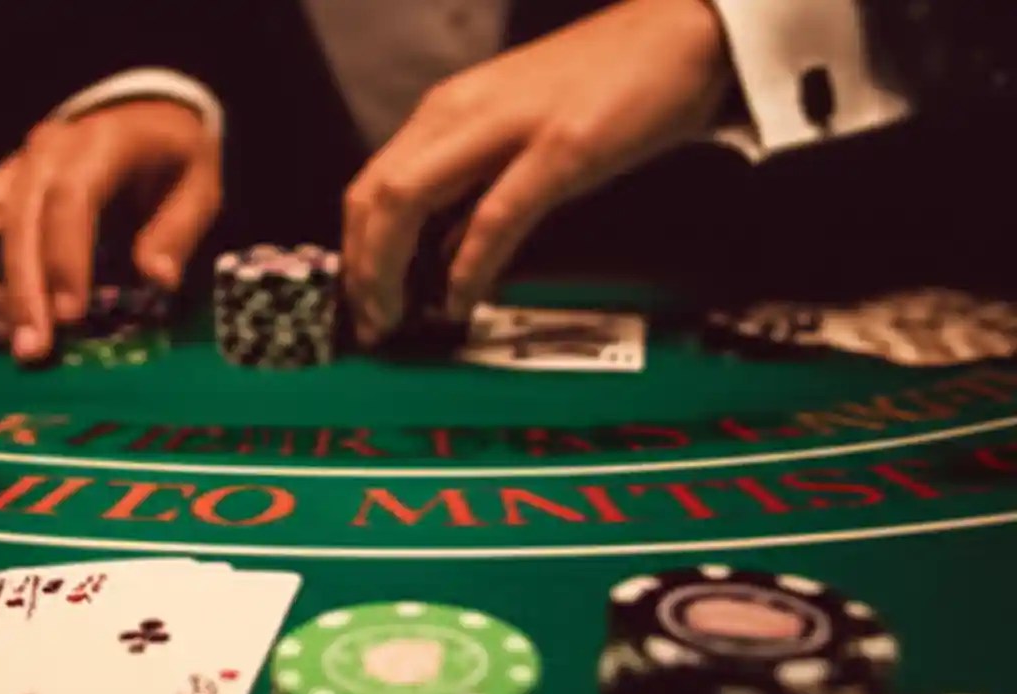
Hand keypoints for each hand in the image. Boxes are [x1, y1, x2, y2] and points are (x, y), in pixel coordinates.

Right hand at [0, 101, 220, 362]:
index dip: (66, 257)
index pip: (72, 196)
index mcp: (105, 141)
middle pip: (20, 218)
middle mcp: (50, 147)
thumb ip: (179, 230)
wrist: (145, 115)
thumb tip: (157, 278)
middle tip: (33, 350)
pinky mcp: (0, 182)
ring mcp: (17, 163)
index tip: (71, 315)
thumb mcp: (201, 186)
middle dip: (23, 290)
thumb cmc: (175, 157)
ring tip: (8, 338)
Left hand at [342, 0, 731, 344]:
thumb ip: (472, 185)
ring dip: (392, 270)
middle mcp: (462, 112)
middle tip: (371, 322)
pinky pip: (494, 216)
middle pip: (375, 197)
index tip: (361, 298)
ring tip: (397, 318)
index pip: (370, 185)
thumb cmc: (600, 82)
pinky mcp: (561, 149)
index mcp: (447, 110)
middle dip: (362, 269)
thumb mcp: (513, 130)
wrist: (678, 31)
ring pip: (409, 200)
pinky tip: (461, 300)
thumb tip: (442, 250)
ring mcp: (508, 128)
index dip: (356, 250)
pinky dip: (468, 266)